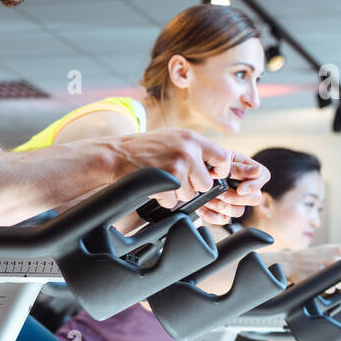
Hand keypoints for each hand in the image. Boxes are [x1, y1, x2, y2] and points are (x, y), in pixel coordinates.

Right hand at [117, 130, 262, 224]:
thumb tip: (212, 165)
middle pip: (206, 183)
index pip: (224, 157)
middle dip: (193, 188)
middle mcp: (188, 150)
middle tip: (177, 182)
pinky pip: (172, 201)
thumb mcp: (172, 138)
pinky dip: (162, 199)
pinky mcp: (166, 181)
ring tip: (161, 181)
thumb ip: (193, 148)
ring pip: (189, 195)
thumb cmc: (142, 148)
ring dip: (175, 194)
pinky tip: (153, 187)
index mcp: (192, 139)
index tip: (211, 175)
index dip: (220, 170)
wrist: (116, 155)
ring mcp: (178, 166)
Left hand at [199, 152, 268, 225]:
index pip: (263, 176)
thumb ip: (238, 167)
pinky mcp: (221, 211)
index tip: (240, 189)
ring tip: (208, 198)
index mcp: (245, 167)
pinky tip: (202, 208)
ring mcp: (233, 199)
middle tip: (220, 193)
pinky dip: (211, 215)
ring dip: (222, 206)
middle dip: (235, 197)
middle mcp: (242, 184)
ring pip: (238, 211)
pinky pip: (223, 220)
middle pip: (254, 198)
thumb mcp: (221, 158)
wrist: (185, 169)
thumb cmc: (204, 160)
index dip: (254, 185)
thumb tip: (257, 171)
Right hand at [277, 242, 340, 286]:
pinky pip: (333, 289)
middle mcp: (335, 260)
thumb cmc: (311, 255)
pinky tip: (326, 283)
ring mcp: (327, 271)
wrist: (292, 262)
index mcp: (339, 251)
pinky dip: (331, 288)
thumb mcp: (330, 246)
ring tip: (334, 280)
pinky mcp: (320, 281)